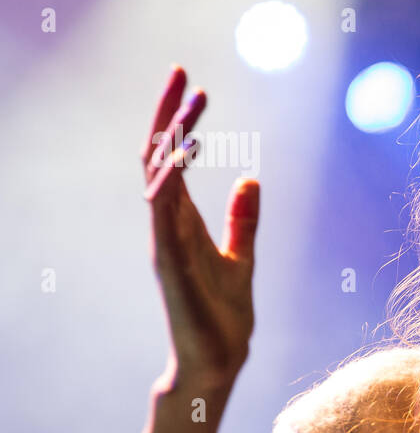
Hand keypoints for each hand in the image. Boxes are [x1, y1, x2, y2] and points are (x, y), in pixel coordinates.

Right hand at [142, 67, 259, 390]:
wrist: (218, 360)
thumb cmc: (224, 312)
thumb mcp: (243, 256)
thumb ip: (243, 219)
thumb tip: (250, 178)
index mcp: (182, 219)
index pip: (174, 158)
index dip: (180, 120)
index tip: (193, 84)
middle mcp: (167, 224)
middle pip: (159, 156)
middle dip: (169, 114)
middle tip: (182, 72)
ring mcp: (164, 241)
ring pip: (156, 178)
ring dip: (171, 141)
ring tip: (187, 106)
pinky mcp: (169, 263)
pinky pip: (161, 215)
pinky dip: (167, 184)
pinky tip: (178, 157)